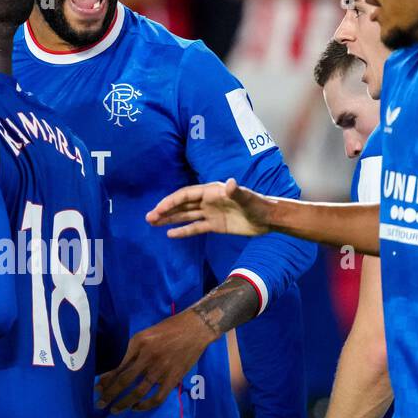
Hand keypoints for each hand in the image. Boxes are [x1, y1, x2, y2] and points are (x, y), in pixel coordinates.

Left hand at [95, 310, 214, 412]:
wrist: (195, 328)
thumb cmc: (168, 329)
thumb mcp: (145, 334)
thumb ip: (132, 351)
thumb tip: (117, 370)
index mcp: (138, 344)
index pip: (118, 366)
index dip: (106, 380)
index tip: (98, 389)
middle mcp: (148, 356)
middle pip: (124, 381)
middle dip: (110, 395)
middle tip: (100, 404)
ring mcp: (161, 369)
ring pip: (138, 391)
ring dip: (124, 403)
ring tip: (115, 410)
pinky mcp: (173, 378)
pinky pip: (158, 397)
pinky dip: (146, 405)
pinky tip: (137, 408)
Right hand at [146, 178, 275, 237]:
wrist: (268, 219)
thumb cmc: (259, 205)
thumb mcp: (248, 198)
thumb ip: (237, 191)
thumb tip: (229, 183)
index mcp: (212, 191)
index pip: (186, 195)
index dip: (171, 201)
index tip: (158, 209)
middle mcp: (208, 201)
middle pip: (182, 204)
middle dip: (165, 210)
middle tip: (149, 218)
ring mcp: (210, 213)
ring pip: (185, 215)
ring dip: (170, 219)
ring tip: (153, 223)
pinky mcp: (215, 225)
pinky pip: (195, 227)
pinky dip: (183, 231)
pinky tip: (170, 234)